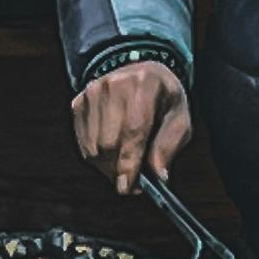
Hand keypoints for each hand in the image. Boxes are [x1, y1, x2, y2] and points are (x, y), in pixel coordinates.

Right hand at [71, 59, 189, 196]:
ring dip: (109, 165)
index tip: (128, 187)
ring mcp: (92, 93)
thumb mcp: (179, 118)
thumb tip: (157, 177)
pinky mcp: (79, 103)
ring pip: (94, 148)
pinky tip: (113, 149)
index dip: (129, 163)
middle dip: (121, 169)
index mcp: (145, 85)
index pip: (133, 130)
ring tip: (126, 162)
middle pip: (109, 143)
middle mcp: (113, 85)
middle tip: (135, 179)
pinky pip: (84, 144)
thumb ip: (169, 146)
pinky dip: (98, 156)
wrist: (140, 71)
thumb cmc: (163, 98)